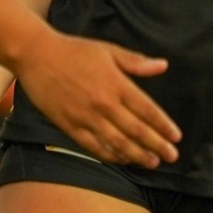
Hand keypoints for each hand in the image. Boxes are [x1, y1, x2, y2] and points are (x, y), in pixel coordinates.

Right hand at [13, 34, 180, 167]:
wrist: (36, 55)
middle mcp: (104, 103)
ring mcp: (86, 117)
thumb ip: (136, 62)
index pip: (147, 110)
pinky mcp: (69, 125)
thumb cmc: (74, 50)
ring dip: (137, 155)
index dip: (163, 126)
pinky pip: (93, 146)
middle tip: (172, 156)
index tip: (176, 137)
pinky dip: (110, 155)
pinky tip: (122, 160)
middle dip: (157, 145)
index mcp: (116, 83)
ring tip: (152, 162)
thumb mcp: (108, 51)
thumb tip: (163, 66)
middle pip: (136, 130)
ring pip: (117, 143)